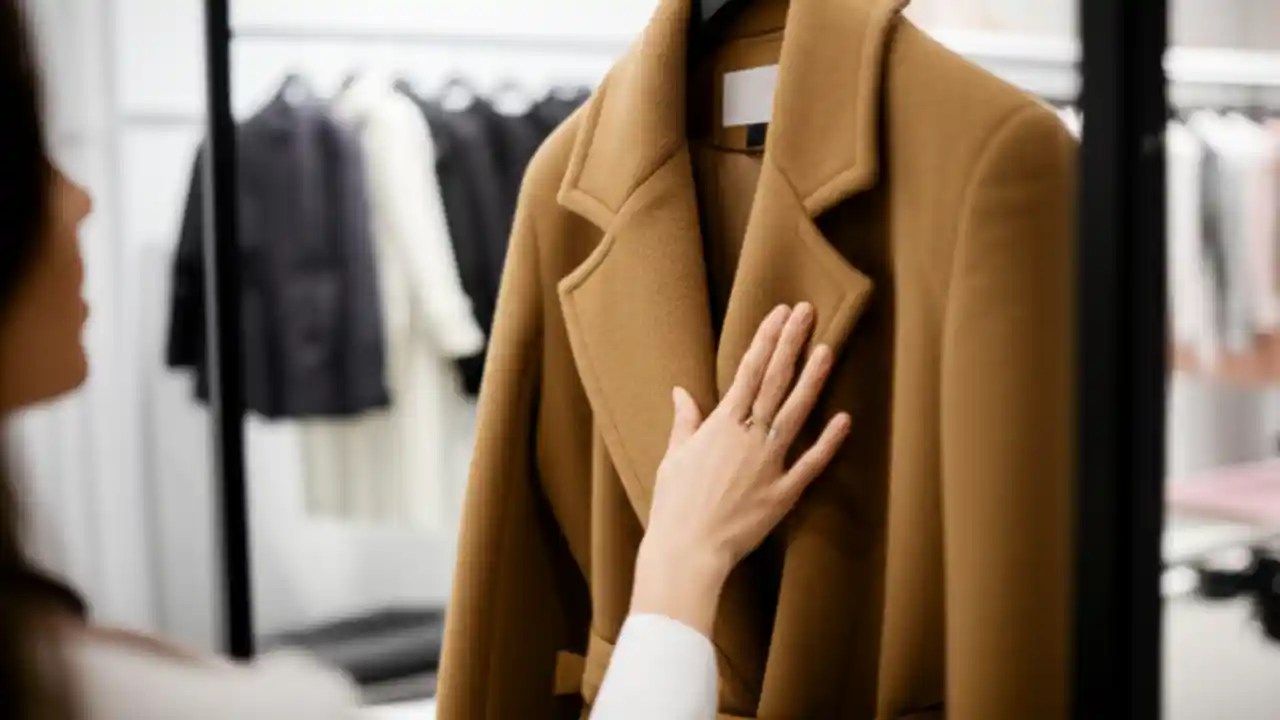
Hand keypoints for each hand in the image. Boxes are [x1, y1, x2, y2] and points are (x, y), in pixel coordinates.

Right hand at [631, 303, 851, 635]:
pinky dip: (829, 442)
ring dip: (812, 379)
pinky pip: (811, 463)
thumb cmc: (674, 506)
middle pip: (774, 381)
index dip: (765, 339)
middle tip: (807, 312)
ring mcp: (769, 463)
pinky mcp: (783, 493)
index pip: (748, 371)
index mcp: (720, 426)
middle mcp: (748, 437)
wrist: (687, 550)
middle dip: (791, 343)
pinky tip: (845, 419)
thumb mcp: (673, 458)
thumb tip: (682, 393)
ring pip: (796, 413)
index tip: (779, 314)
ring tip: (827, 349)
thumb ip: (685, 423)